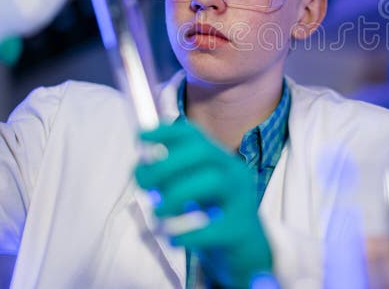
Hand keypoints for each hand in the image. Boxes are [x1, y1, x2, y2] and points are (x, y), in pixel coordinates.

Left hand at [135, 121, 273, 287]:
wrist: (247, 256)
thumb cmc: (213, 220)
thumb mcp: (192, 194)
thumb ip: (170, 181)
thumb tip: (142, 168)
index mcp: (220, 162)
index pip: (195, 136)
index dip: (166, 132)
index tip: (140, 136)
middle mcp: (234, 174)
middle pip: (203, 153)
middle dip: (166, 165)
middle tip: (144, 186)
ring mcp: (242, 200)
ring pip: (212, 182)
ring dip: (176, 195)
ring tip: (158, 213)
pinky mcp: (240, 230)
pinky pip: (213, 227)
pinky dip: (187, 233)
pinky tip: (174, 239)